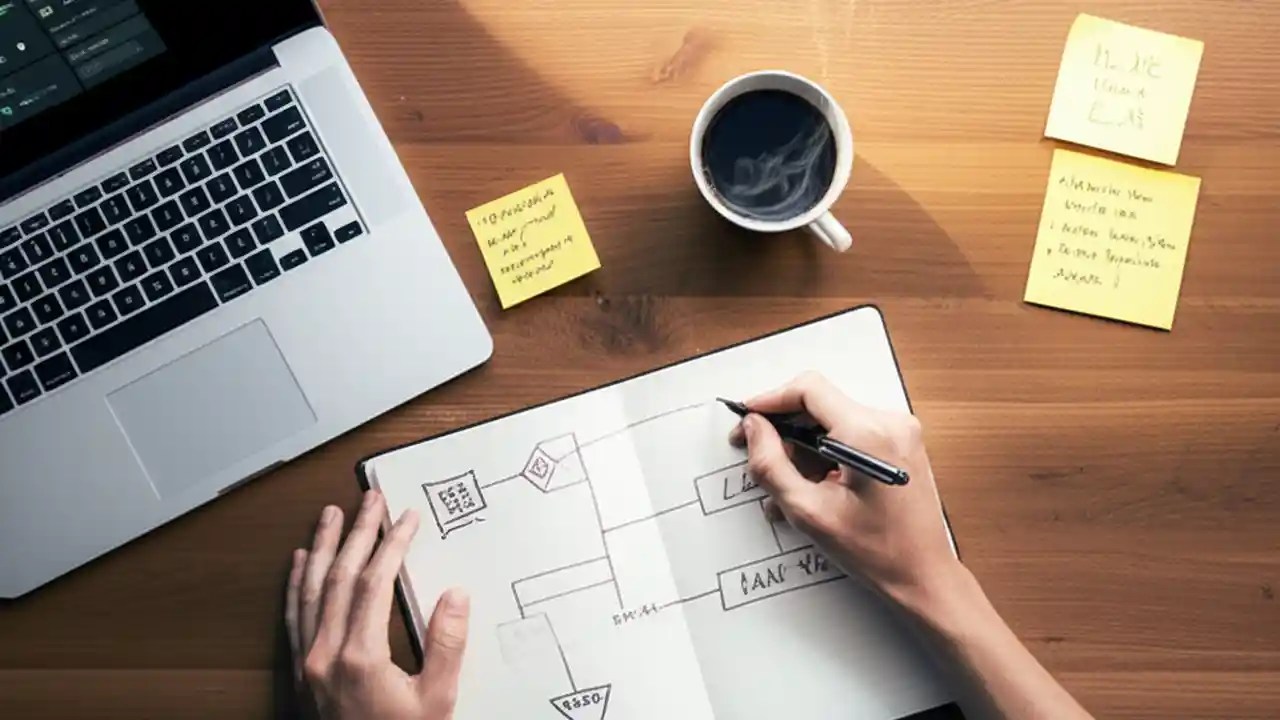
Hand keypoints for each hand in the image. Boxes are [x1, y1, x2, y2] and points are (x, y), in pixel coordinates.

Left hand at [285, 491, 470, 719]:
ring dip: (322, 548)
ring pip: (310, 591)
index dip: (391, 544)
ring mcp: (308, 662)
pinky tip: (300, 562)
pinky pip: (293, 617)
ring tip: (331, 516)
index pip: (374, 583)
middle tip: (370, 499)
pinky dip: (296, 585)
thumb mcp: (435, 703)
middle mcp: (325, 654)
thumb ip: (445, 647)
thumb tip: (454, 596)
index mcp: (360, 657)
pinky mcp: (300, 673)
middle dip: (358, 533)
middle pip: (339, 577)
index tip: (406, 517)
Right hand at [730, 372, 963, 617]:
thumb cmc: (876, 551)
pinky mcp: (900, 443)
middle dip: (784, 428)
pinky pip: (850, 433)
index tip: (749, 417)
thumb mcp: (808, 510)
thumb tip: (754, 428)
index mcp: (868, 434)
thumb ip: (771, 464)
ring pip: (832, 420)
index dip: (771, 400)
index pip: (808, 389)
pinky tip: (812, 484)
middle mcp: (889, 423)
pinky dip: (825, 452)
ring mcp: (899, 431)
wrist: (922, 575)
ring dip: (803, 446)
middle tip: (757, 453)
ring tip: (787, 485)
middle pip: (820, 404)